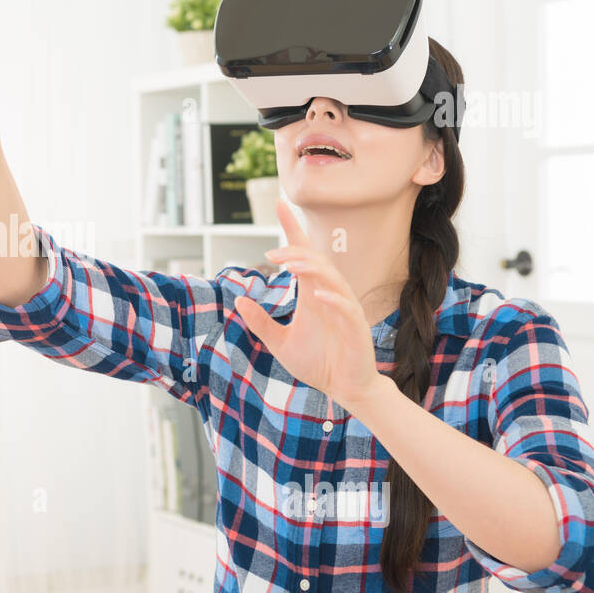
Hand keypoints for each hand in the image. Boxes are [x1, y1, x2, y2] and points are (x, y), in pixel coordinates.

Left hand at [233, 199, 382, 411]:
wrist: (344, 389)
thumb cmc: (318, 363)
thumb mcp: (279, 342)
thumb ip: (260, 322)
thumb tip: (238, 299)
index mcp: (312, 295)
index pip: (303, 254)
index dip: (292, 228)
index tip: (280, 203)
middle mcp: (329, 297)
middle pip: (316, 262)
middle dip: (296, 252)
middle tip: (271, 253)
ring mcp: (344, 310)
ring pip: (332, 279)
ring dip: (312, 270)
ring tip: (290, 266)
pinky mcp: (356, 328)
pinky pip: (346, 309)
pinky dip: (333, 300)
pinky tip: (317, 296)